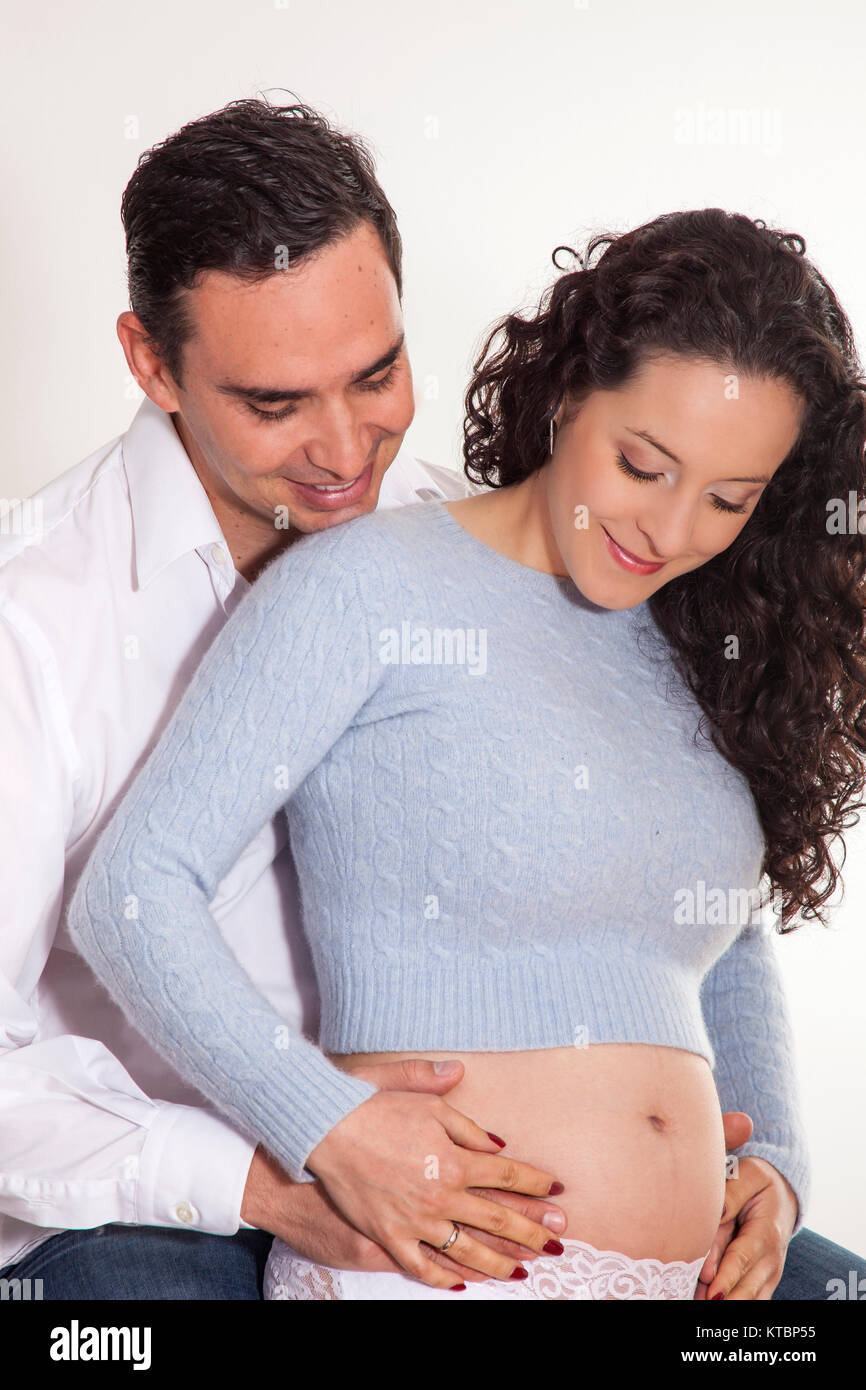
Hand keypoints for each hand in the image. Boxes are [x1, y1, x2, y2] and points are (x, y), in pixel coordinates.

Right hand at [304, 1059, 565, 1288]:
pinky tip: (462, 1283)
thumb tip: (498, 1138)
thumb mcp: (426, 1103)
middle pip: (498, 1218)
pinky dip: (444, 1277)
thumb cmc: (375, 1107)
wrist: (326, 1129)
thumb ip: (466, 1123)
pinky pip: (422, 1266)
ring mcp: (416, 1221)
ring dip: (500, 1262)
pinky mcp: (389, 1237)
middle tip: (559, 1242)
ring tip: (524, 1271)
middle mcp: (442, 1195)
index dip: (536, 1183)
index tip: (557, 1191)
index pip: (508, 1176)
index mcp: (454, 1160)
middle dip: (533, 1231)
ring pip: (467, 1250)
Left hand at [694, 1112, 797, 1300]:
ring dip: (726, 1302)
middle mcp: (771, 1258)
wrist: (783, 1193)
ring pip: (749, 1297)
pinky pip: (751, 1299)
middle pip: (745, 1285)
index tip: (711, 1293)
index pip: (743, 1259)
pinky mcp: (764, 1281)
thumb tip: (717, 1214)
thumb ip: (731, 1195)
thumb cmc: (759, 1182)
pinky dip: (732, 1301)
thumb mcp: (748, 1175)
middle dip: (723, 1297)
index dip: (727, 1278)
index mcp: (766, 1231)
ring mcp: (770, 1273)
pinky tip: (707, 1301)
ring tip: (697, 1302)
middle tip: (697, 1300)